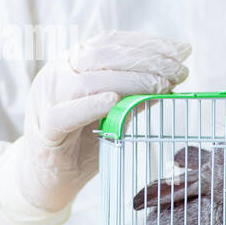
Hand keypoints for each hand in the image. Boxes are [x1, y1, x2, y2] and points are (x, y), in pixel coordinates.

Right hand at [16, 30, 190, 212]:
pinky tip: (114, 101)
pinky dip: (89, 105)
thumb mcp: (114, 116)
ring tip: (161, 85)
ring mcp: (46, 100)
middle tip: (180, 70)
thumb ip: (134, 98)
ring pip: (87, 81)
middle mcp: (56, 74)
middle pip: (102, 57)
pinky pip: (64, 114)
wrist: (46, 181)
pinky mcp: (44, 131)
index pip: (110, 43)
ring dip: (129, 81)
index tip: (182, 50)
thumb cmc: (81, 144)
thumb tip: (169, 83)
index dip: (148, 43)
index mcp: (72, 64)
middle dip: (146, 60)